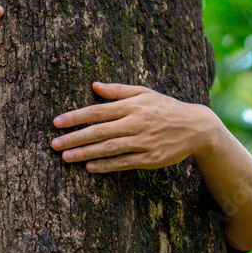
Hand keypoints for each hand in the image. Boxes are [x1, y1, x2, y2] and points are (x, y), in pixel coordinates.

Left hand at [51, 82, 219, 172]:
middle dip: (75, 137)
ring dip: (85, 153)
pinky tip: (89, 167)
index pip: (98, 111)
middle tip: (54, 144)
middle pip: (100, 131)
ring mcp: (143, 142)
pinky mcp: (150, 159)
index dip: (76, 117)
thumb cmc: (166, 108)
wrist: (197, 127)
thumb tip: (94, 85)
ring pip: (109, 148)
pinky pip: (123, 163)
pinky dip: (106, 165)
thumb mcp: (145, 93)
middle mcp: (136, 123)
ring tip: (66, 157)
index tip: (57, 122)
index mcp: (133, 105)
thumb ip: (119, 90)